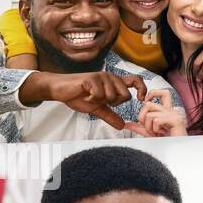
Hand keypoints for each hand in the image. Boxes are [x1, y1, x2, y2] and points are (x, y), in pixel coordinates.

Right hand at [19, 71, 147, 130]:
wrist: (60, 90)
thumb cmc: (79, 96)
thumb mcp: (97, 109)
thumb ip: (111, 116)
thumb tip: (122, 126)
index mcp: (114, 82)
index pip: (135, 80)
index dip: (142, 89)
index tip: (140, 99)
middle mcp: (110, 77)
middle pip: (126, 95)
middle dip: (115, 104)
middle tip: (102, 101)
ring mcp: (101, 77)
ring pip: (113, 96)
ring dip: (101, 102)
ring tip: (90, 97)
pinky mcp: (91, 79)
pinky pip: (99, 96)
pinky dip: (92, 100)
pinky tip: (85, 96)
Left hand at [131, 89, 187, 137]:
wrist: (178, 152)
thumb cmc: (168, 142)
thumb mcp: (150, 132)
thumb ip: (140, 127)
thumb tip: (126, 124)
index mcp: (167, 111)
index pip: (163, 92)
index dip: (152, 93)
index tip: (145, 102)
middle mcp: (171, 111)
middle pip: (149, 103)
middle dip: (142, 117)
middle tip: (147, 128)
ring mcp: (174, 115)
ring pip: (150, 113)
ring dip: (148, 126)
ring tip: (155, 133)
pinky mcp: (176, 120)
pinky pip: (156, 120)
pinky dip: (154, 129)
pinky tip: (161, 134)